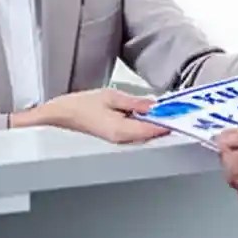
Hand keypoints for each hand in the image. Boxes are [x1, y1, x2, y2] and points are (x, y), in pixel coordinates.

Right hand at [12, 88, 170, 144]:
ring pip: (143, 134)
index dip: (168, 122)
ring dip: (153, 124)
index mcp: (120, 130)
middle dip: (162, 123)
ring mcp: (117, 141)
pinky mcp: (114, 138)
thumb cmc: (77, 106)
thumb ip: (134, 102)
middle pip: (150, 134)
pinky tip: (145, 115)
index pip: (152, 129)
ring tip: (162, 111)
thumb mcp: (109, 96)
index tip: (181, 114)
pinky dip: (143, 125)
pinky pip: (134, 133)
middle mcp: (121, 140)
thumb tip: (153, 105)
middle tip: (176, 110)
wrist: (56, 117)